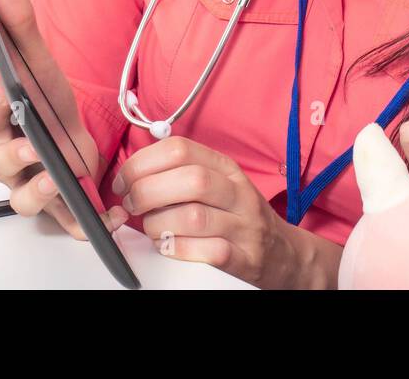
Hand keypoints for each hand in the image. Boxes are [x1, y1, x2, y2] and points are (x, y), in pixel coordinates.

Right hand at [0, 0, 128, 237]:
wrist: (77, 150)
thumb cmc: (49, 112)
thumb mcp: (41, 67)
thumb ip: (20, 24)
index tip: (2, 86)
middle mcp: (8, 161)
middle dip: (11, 154)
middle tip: (29, 143)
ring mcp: (32, 187)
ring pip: (23, 198)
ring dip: (38, 189)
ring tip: (55, 176)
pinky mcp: (59, 209)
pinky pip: (66, 223)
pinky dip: (83, 222)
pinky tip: (104, 212)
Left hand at [111, 135, 333, 288]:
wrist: (284, 254)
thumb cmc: (237, 217)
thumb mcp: (218, 184)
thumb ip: (181, 173)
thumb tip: (132, 172)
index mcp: (226, 168)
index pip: (180, 149)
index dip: (142, 163)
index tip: (124, 181)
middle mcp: (237, 193)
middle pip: (188, 179)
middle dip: (147, 192)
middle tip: (132, 206)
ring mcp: (244, 227)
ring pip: (193, 217)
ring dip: (158, 224)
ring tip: (151, 230)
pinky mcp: (246, 259)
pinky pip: (208, 252)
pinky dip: (179, 250)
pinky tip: (168, 247)